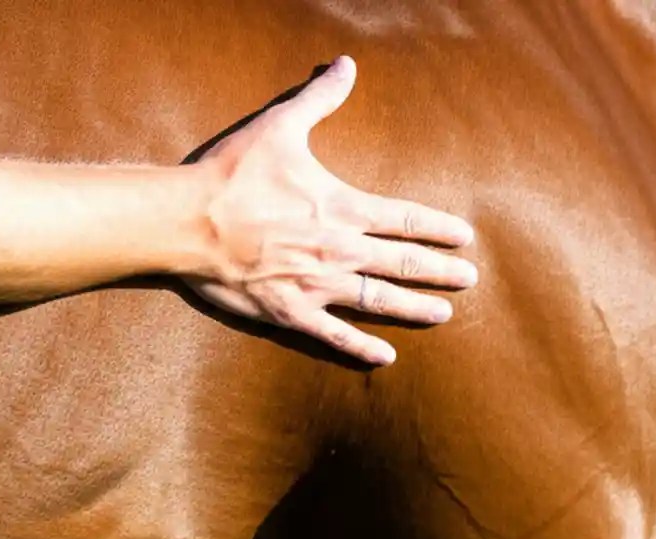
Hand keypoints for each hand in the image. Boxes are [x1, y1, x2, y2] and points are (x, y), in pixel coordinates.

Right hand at [187, 55, 477, 365]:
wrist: (186, 222)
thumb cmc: (231, 174)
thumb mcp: (278, 126)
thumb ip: (319, 98)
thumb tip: (346, 65)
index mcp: (341, 207)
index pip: (405, 219)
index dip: (438, 227)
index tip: (465, 237)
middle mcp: (339, 250)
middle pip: (403, 263)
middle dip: (440, 271)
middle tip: (469, 279)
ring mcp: (317, 285)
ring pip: (379, 301)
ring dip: (415, 308)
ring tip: (443, 314)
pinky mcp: (290, 312)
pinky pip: (334, 336)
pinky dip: (361, 348)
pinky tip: (385, 357)